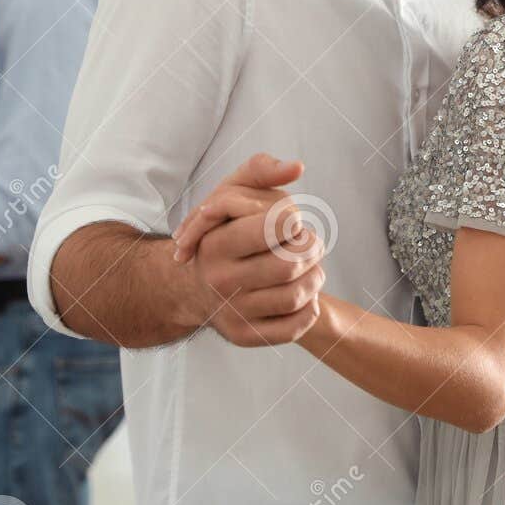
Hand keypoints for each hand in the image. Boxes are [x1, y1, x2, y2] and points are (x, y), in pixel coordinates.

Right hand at [172, 153, 325, 346]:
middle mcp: (220, 281)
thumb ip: (263, 170)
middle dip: (312, 249)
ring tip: (310, 267)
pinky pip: (294, 327)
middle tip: (310, 245)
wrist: (189, 285)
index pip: (278, 225)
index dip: (294, 220)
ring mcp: (232, 312)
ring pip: (297, 296)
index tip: (291, 222)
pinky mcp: (245, 336)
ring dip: (316, 277)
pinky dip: (309, 309)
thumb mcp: (232, 191)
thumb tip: (297, 167)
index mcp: (217, 243)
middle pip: (291, 264)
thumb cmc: (221, 231)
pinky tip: (303, 294)